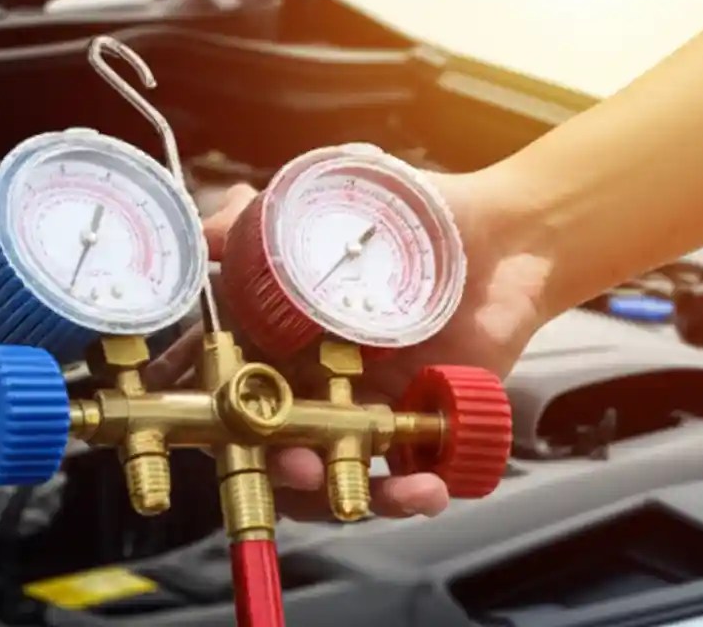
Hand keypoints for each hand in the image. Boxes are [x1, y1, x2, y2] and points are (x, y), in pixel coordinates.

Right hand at [146, 175, 551, 518]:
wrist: (502, 236)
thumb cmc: (406, 216)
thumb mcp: (320, 208)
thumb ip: (252, 222)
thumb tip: (200, 232)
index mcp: (271, 333)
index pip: (218, 383)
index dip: (200, 410)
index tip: (200, 422)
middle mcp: (307, 378)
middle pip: (266, 441)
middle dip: (270, 465)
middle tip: (294, 462)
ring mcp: (358, 408)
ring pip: (327, 470)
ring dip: (331, 491)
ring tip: (343, 484)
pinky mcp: (413, 428)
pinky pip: (401, 477)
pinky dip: (409, 495)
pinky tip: (425, 490)